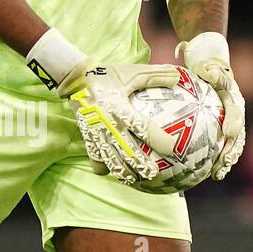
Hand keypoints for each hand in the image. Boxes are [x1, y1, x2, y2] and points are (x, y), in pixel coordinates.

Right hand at [61, 62, 182, 188]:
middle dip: (142, 166)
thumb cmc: (106, 75)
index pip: (144, 128)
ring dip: (124, 172)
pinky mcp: (87, 138)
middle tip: (154, 173)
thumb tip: (177, 77)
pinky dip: (104, 168)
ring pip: (111, 161)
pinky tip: (111, 170)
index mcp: (120, 109)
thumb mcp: (131, 72)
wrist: (75, 78)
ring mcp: (96, 134)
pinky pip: (96, 159)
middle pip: (128, 153)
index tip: (173, 148)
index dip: (159, 140)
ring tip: (135, 179)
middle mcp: (109, 125)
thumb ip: (155, 75)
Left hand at [176, 34, 244, 180]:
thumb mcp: (209, 67)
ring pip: (231, 146)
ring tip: (217, 175)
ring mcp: (231, 125)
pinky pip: (220, 149)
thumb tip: (210, 71)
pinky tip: (204, 174)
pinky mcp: (222, 133)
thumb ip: (211, 71)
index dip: (233, 122)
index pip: (235, 112)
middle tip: (225, 162)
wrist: (211, 72)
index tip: (228, 133)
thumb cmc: (207, 69)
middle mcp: (236, 115)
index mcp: (235, 100)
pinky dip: (215, 161)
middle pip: (237, 135)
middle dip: (232, 150)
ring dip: (226, 161)